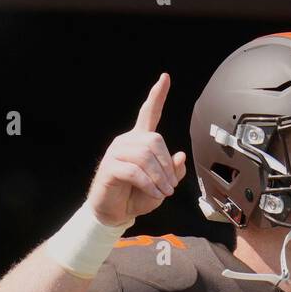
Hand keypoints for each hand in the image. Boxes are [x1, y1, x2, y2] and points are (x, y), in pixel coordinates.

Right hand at [87, 73, 188, 226]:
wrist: (114, 213)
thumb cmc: (136, 197)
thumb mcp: (162, 186)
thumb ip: (172, 172)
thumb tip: (180, 156)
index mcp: (140, 141)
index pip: (149, 113)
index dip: (157, 96)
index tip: (165, 78)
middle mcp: (127, 142)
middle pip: (154, 140)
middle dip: (167, 165)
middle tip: (171, 186)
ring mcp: (116, 153)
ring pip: (145, 156)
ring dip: (160, 177)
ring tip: (164, 192)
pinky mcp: (110, 167)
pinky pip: (135, 172)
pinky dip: (149, 184)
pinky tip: (154, 193)